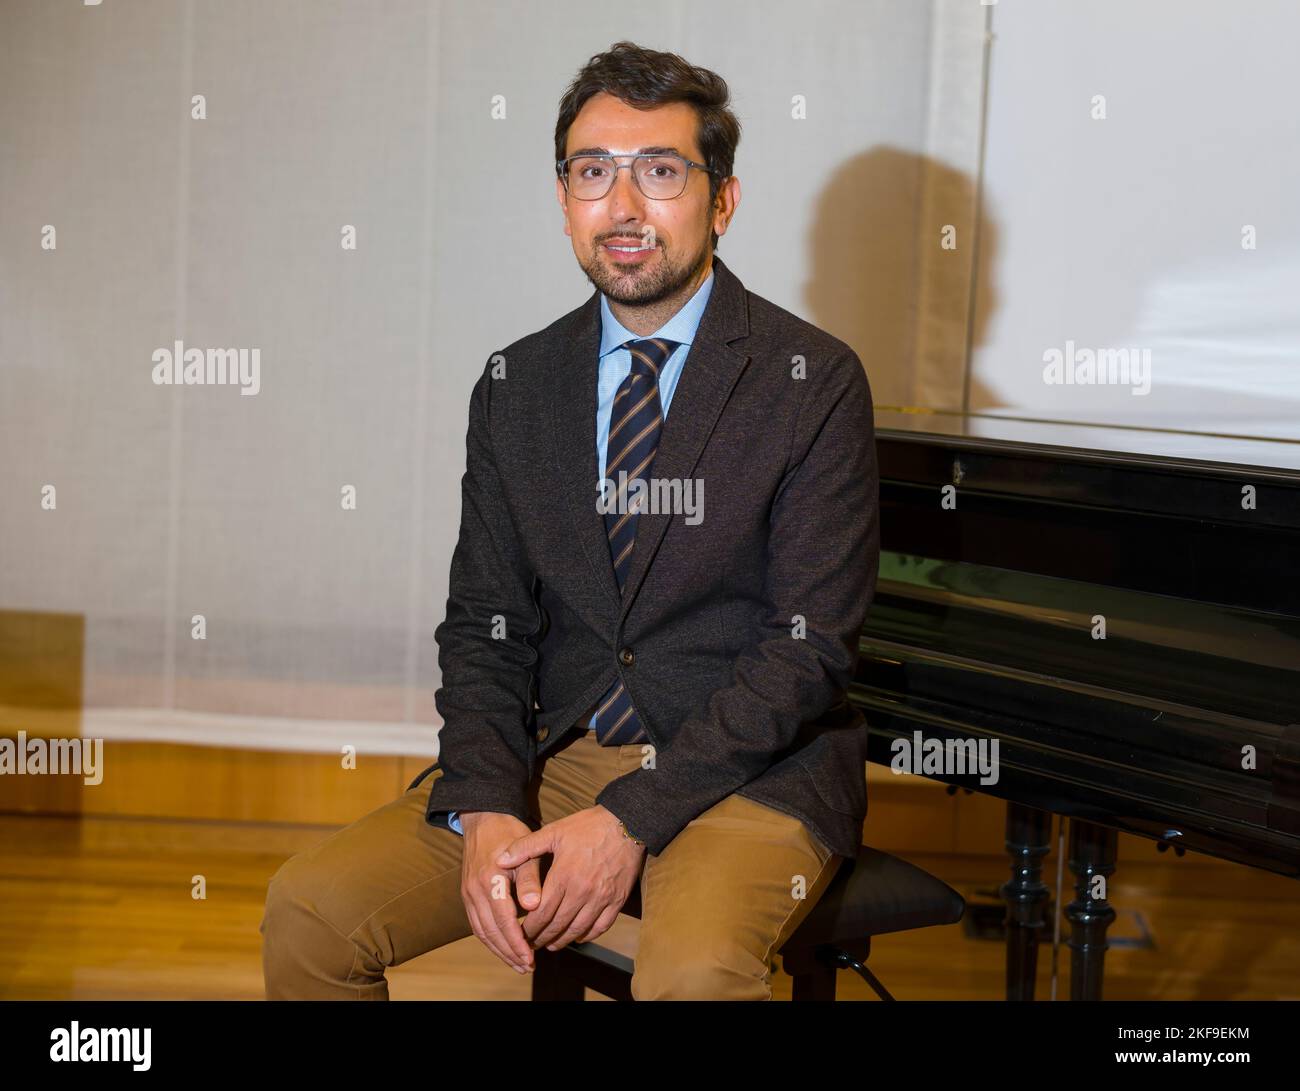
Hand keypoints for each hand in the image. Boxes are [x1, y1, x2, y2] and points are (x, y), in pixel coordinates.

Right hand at [459, 811, 543, 973]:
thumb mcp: (526, 851)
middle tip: (527, 966)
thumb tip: (534, 907)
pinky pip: (476, 924)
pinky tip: (503, 947)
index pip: (503, 920)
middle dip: (508, 952)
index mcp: (490, 880)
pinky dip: (490, 939)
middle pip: (490, 931)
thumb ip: (529, 880)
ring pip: (481, 931)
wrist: (484, 819)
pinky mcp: (467, 894)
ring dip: (499, 950)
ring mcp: (468, 893)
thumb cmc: (510, 834)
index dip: (516, 942)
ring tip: (518, 962)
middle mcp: (474, 890)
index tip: (530, 957)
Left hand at [496, 805, 644, 951]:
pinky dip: (587, 936)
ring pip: (578, 930)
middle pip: (558, 925)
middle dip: (541, 938)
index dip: (529, 927)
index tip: (520, 933)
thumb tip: (500, 860)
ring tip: (550, 944)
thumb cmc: (588, 826)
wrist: (626, 823)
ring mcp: (601, 898)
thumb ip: (525, 847)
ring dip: (562, 941)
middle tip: (530, 944)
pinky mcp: (617, 900)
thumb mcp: (554, 831)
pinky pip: (600, 927)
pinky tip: (577, 936)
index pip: (542, 913)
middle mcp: (582, 892)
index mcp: (564, 876)